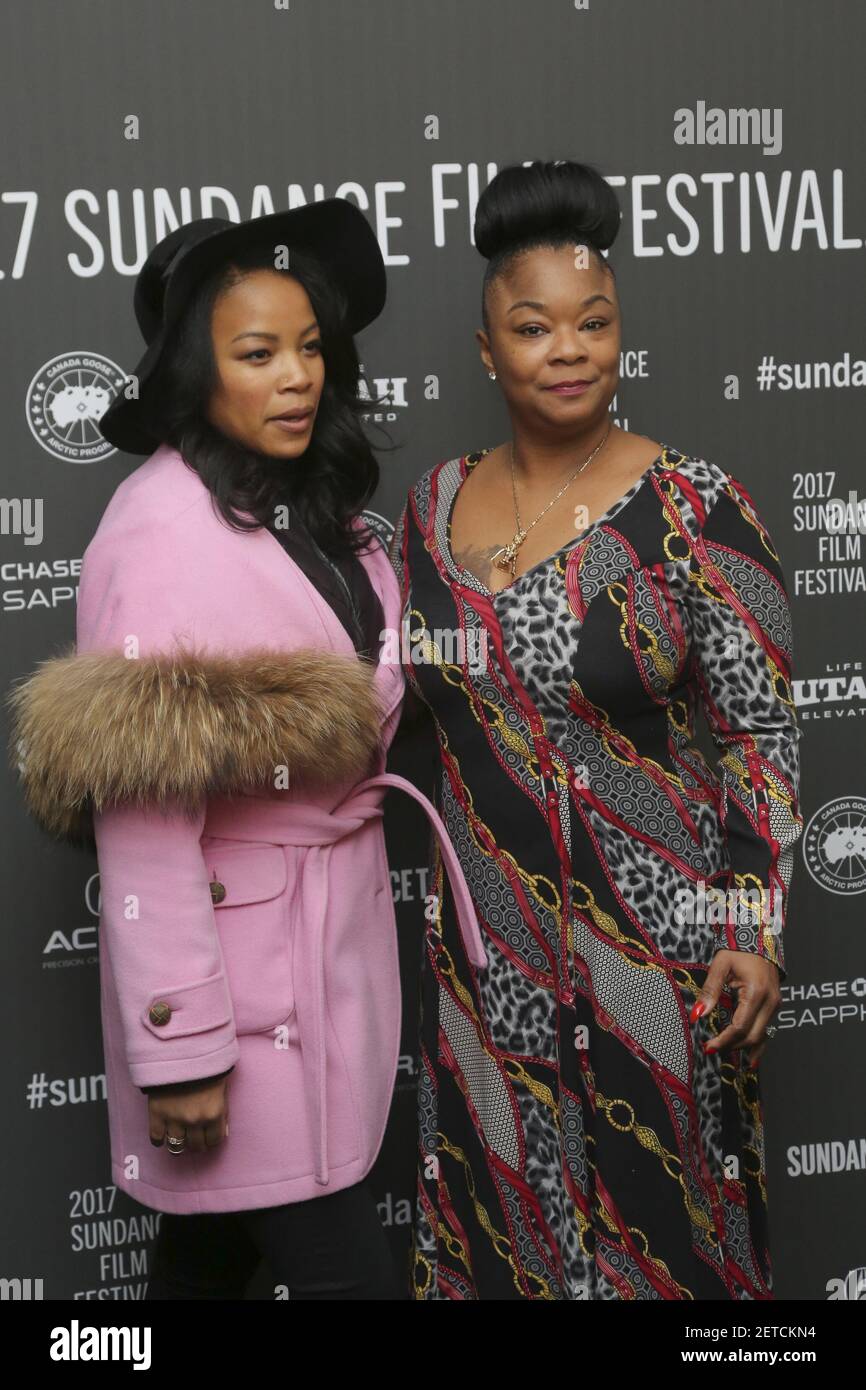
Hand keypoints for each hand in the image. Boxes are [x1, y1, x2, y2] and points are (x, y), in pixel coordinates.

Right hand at [147, 1073, 229, 1152]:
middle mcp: (195, 1120)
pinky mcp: (157, 1114)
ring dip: (179, 1143)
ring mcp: (175, 1119)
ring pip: (177, 1147)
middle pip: (196, 1146)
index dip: (211, 1139)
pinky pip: (156, 1139)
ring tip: (179, 1136)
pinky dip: (159, 1140)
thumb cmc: (205, 1066)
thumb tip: (222, 1133)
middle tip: (194, 1136)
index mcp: (214, 1113)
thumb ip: (223, 1113)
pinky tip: (163, 1134)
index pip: (214, 1141)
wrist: (181, 1050)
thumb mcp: (221, 1088)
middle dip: (197, 1143)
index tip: (208, 1136)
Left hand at [689, 949, 780, 1068]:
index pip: (740, 1027)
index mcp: (756, 992)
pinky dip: (756, 1042)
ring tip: (724, 1052)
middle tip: (712, 1050)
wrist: (759, 938)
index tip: (708, 1047)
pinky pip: (766, 1029)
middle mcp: (770, 1001)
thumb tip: (698, 1015)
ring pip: (761, 1036)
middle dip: (732, 1046)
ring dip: (742, 1047)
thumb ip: (709, 991)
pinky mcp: (775, 1005)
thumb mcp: (720, 966)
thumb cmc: (738, 949)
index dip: (723, 1040)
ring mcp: (776, 1004)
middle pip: (752, 1036)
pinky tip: (749, 1056)